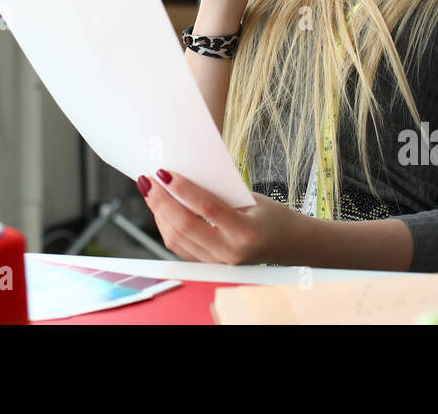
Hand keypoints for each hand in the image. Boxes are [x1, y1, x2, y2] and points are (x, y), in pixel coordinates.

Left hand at [137, 168, 302, 265]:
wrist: (290, 245)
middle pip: (185, 226)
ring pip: (177, 239)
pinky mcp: (210, 266)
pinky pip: (180, 247)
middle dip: (161, 201)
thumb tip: (182, 177)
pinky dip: (166, 227)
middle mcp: (230, 252)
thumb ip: (219, 193)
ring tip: (150, 191)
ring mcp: (219, 264)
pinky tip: (161, 210)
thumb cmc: (272, 216)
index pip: (206, 208)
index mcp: (244, 232)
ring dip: (159, 213)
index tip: (164, 172)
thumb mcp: (252, 199)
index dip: (182, 189)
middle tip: (148, 180)